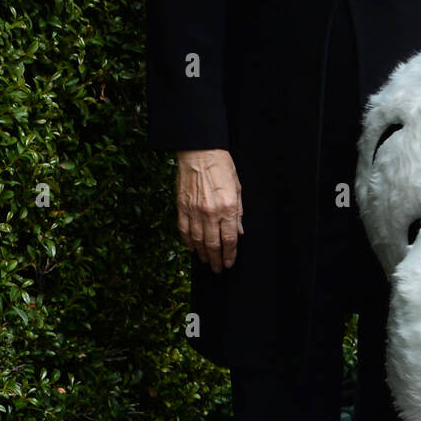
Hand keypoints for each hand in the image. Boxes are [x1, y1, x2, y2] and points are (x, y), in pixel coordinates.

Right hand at [175, 148, 242, 272]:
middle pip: (213, 245)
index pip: (229, 240)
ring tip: (206, 261)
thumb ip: (238, 213)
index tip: (229, 263)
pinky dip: (188, 241)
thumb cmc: (221, 167)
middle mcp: (210, 212)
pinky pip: (184, 229)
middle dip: (216, 260)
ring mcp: (194, 210)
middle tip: (217, 269)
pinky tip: (192, 248)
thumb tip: (239, 233)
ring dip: (202, 254)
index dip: (229, 255)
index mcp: (227, 209)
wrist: (199, 151)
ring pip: (198, 240)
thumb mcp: (237, 189)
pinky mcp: (182, 206)